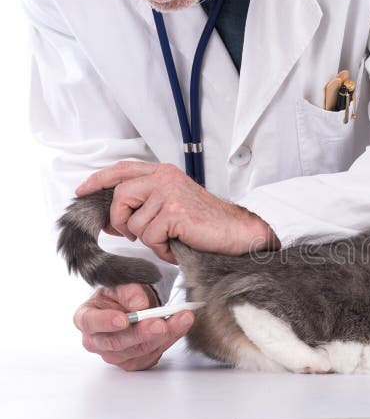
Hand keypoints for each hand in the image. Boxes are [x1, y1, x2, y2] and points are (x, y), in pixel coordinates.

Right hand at [74, 284, 194, 370]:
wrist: (135, 305)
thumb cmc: (122, 295)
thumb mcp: (122, 284)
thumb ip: (128, 291)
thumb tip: (139, 305)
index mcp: (86, 318)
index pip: (90, 322)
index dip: (106, 322)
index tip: (123, 319)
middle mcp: (97, 341)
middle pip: (117, 342)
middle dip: (141, 333)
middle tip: (159, 323)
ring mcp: (115, 355)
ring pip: (139, 350)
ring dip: (163, 335)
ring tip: (181, 318)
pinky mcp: (135, 361)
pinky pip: (153, 354)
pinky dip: (171, 338)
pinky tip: (180, 325)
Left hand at [75, 162, 278, 262]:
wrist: (238, 232)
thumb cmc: (209, 223)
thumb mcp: (175, 203)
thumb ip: (147, 202)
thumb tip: (115, 219)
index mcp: (164, 173)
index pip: (122, 170)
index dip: (98, 180)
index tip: (83, 191)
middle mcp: (165, 178)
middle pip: (120, 197)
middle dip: (121, 221)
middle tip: (135, 234)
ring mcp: (169, 194)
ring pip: (135, 223)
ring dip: (149, 239)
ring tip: (170, 239)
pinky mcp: (173, 213)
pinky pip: (150, 236)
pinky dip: (162, 248)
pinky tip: (178, 245)